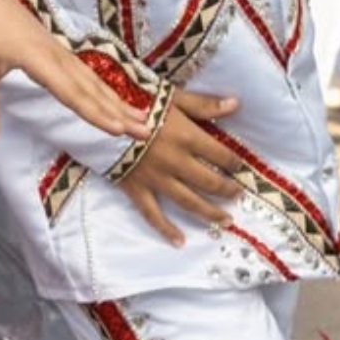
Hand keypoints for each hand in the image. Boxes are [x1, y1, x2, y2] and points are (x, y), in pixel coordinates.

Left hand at [0, 0, 156, 148]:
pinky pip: (85, 72)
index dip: (95, 113)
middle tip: (146, 131)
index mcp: (38, 58)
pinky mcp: (55, 47)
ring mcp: (58, 49)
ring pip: (93, 79)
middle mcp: (55, 53)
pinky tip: (114, 97)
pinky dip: (103, 88)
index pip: (71, 92)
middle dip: (120, 110)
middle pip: (92, 87)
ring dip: (118, 100)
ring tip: (143, 117)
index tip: (119, 130)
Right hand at [116, 88, 245, 246]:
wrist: (100, 118)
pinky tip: (180, 241)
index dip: (233, 162)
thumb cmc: (138, 104)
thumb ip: (204, 105)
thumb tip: (235, 104)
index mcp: (187, 138)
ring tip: (226, 220)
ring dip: (210, 212)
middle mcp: (176, 163)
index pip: (220, 155)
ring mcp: (157, 180)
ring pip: (189, 202)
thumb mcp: (173, 98)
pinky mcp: (138, 190)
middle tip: (237, 194)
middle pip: (209, 182)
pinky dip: (167, 229)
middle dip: (227, 189)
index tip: (239, 167)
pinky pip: (154, 214)